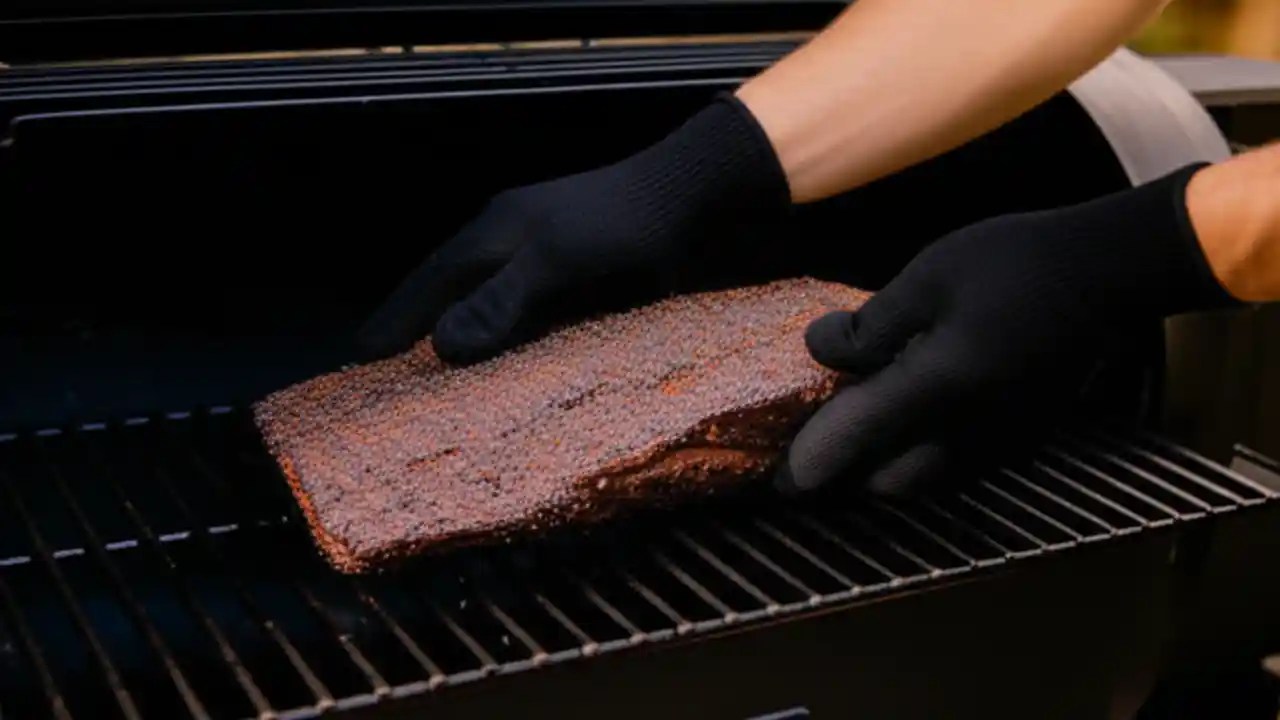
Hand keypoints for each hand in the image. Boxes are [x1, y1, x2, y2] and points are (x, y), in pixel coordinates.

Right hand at [358, 94, 789, 363]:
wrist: (687, 194)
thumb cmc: (619, 224)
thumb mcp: (554, 262)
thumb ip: (500, 302)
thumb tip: (441, 349)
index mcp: (494, 232)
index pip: (431, 281)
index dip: (397, 318)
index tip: (362, 353)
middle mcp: (512, 241)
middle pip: (452, 287)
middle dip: (420, 324)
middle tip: (388, 366)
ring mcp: (545, 252)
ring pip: (489, 296)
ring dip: (463, 328)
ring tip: (440, 368)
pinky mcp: (578, 269)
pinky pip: (527, 306)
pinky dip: (507, 331)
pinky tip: (511, 355)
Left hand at [775, 162, 1238, 496]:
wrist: (1107, 272)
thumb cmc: (1015, 261)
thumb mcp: (928, 275)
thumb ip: (869, 325)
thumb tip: (820, 351)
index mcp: (941, 385)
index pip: (856, 440)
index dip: (809, 464)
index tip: (778, 479)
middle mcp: (970, 430)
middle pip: (885, 483)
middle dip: (843, 477)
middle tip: (809, 448)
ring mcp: (1000, 442)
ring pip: (922, 484)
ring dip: (881, 472)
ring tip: (852, 434)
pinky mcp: (1019, 441)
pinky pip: (953, 471)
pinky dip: (918, 461)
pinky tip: (905, 420)